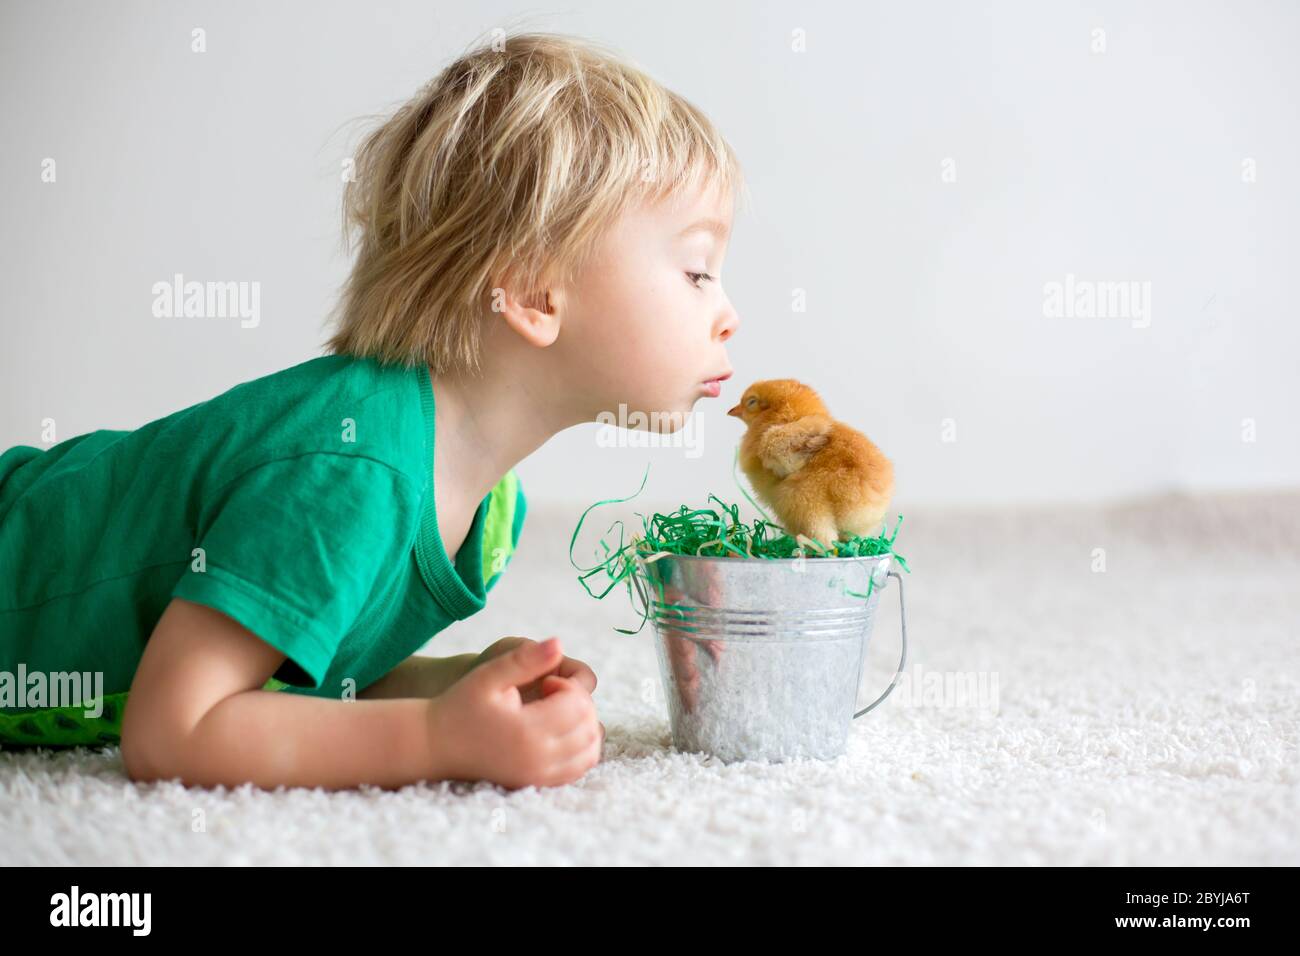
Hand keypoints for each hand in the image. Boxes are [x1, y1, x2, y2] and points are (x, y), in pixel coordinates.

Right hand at [429, 638, 602, 788]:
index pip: (578, 704)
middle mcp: (537, 759)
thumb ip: (526, 659)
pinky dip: (581, 748)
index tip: (545, 681)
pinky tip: (560, 730)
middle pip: (589, 727)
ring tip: (556, 710)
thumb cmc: (459, 705)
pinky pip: (577, 770)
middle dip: (580, 704)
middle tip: (551, 694)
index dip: (569, 685)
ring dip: (585, 725)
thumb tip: (559, 643)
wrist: (434, 745)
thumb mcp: (490, 676)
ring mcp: (538, 776)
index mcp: (527, 731)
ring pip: (590, 751)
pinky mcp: (536, 784)